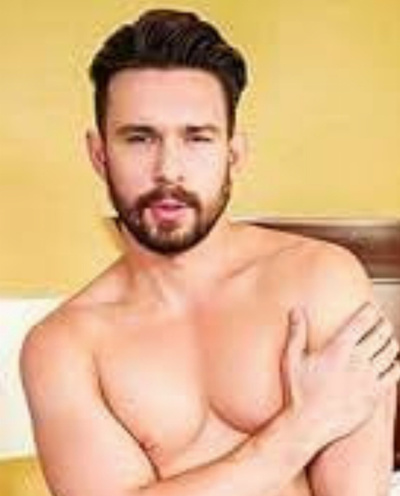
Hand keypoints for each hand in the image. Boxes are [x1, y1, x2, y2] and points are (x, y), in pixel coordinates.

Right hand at [282, 303, 399, 442]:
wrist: (308, 425)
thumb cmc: (298, 392)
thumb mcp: (291, 359)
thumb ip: (296, 332)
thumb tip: (296, 310)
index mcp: (338, 349)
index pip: (363, 321)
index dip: (371, 310)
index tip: (371, 307)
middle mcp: (357, 361)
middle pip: (382, 333)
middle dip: (384, 323)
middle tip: (381, 321)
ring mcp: (368, 379)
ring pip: (391, 351)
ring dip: (391, 341)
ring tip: (387, 338)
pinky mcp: (375, 395)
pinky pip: (395, 373)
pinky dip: (396, 363)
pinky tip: (391, 361)